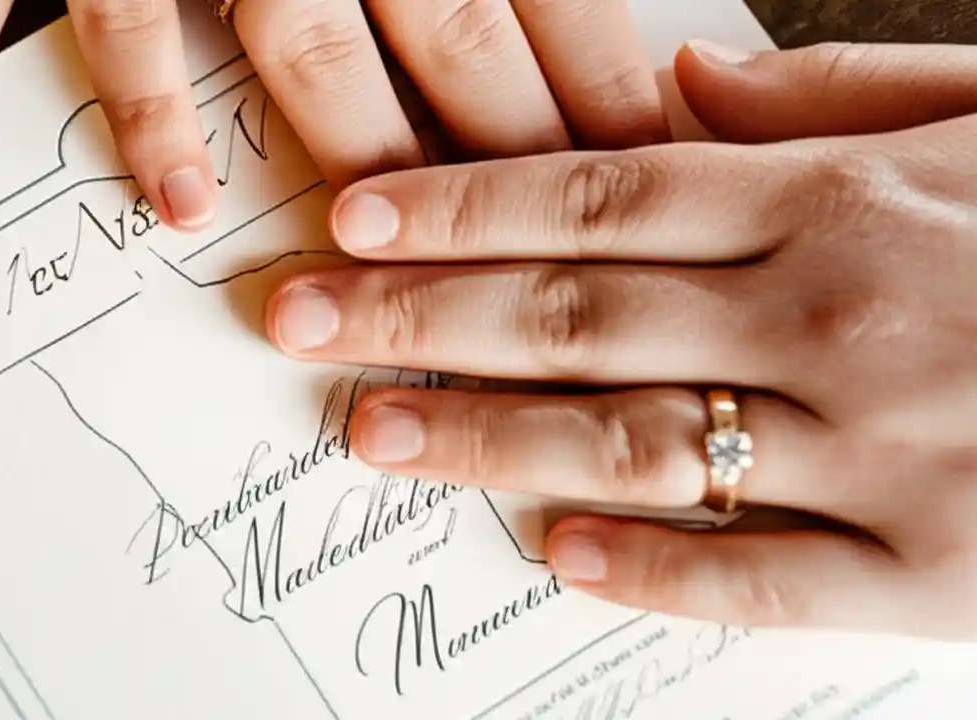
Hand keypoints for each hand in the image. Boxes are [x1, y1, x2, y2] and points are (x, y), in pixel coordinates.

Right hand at [0, 0, 666, 229]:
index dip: (596, 77)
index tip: (633, 160)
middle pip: (446, 24)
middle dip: (501, 140)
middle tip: (541, 237)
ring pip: (301, 30)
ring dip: (347, 139)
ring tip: (375, 244)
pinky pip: (97, 2)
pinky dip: (101, 78)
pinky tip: (134, 175)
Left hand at [265, 41, 976, 638]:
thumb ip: (831, 99)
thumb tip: (682, 96)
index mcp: (840, 199)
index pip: (593, 192)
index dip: (453, 206)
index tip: (348, 219)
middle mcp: (837, 318)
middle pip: (573, 311)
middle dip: (414, 317)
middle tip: (295, 326)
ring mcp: (884, 454)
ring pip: (636, 442)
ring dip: (486, 439)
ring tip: (370, 431)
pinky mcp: (939, 575)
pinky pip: (762, 581)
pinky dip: (652, 570)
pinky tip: (557, 556)